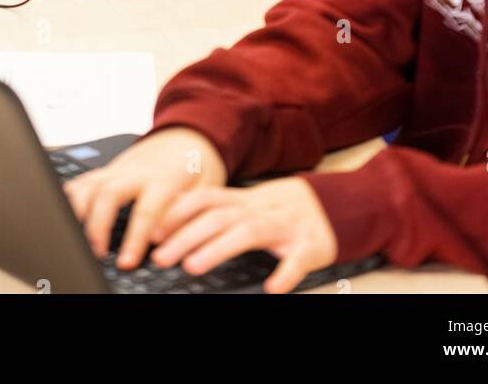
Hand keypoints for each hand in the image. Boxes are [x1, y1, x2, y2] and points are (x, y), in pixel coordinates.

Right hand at [64, 128, 226, 265]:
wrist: (186, 133)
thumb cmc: (196, 164)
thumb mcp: (205, 187)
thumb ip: (187, 211)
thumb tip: (168, 239)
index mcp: (162, 179)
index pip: (146, 210)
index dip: (135, 238)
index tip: (127, 262)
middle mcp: (135, 172)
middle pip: (109, 193)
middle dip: (98, 224)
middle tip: (96, 251)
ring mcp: (117, 169)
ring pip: (89, 185)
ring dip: (78, 211)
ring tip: (73, 237)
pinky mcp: (105, 170)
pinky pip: (81, 181)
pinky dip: (68, 197)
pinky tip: (64, 216)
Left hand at [150, 178, 338, 293]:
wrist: (334, 205)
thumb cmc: (283, 210)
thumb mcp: (250, 203)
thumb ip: (219, 208)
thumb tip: (173, 219)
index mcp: (246, 200)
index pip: (206, 199)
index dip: (178, 213)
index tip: (154, 232)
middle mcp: (262, 209)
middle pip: (220, 216)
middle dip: (187, 235)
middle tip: (162, 257)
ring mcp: (287, 226)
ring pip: (250, 231)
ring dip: (219, 248)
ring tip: (194, 266)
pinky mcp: (311, 246)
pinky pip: (298, 260)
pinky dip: (286, 274)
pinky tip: (273, 288)